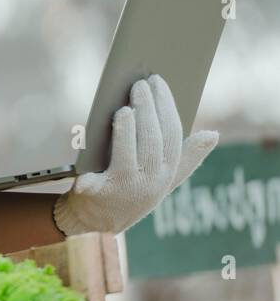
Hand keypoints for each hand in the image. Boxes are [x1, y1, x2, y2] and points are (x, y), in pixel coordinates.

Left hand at [53, 74, 217, 235]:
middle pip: (153, 140)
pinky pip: (94, 181)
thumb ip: (186, 156)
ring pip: (130, 154)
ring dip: (128, 129)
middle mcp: (150, 182)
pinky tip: (87, 148)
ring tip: (124, 107)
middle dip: (147, 109)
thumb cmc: (132, 189)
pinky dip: (92, 168)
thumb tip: (212, 134)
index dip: (166, 106)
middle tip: (139, 84)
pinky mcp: (97, 196)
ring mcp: (124, 190)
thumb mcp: (163, 177)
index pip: (173, 134)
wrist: (98, 220)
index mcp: (166, 172)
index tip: (158, 80)